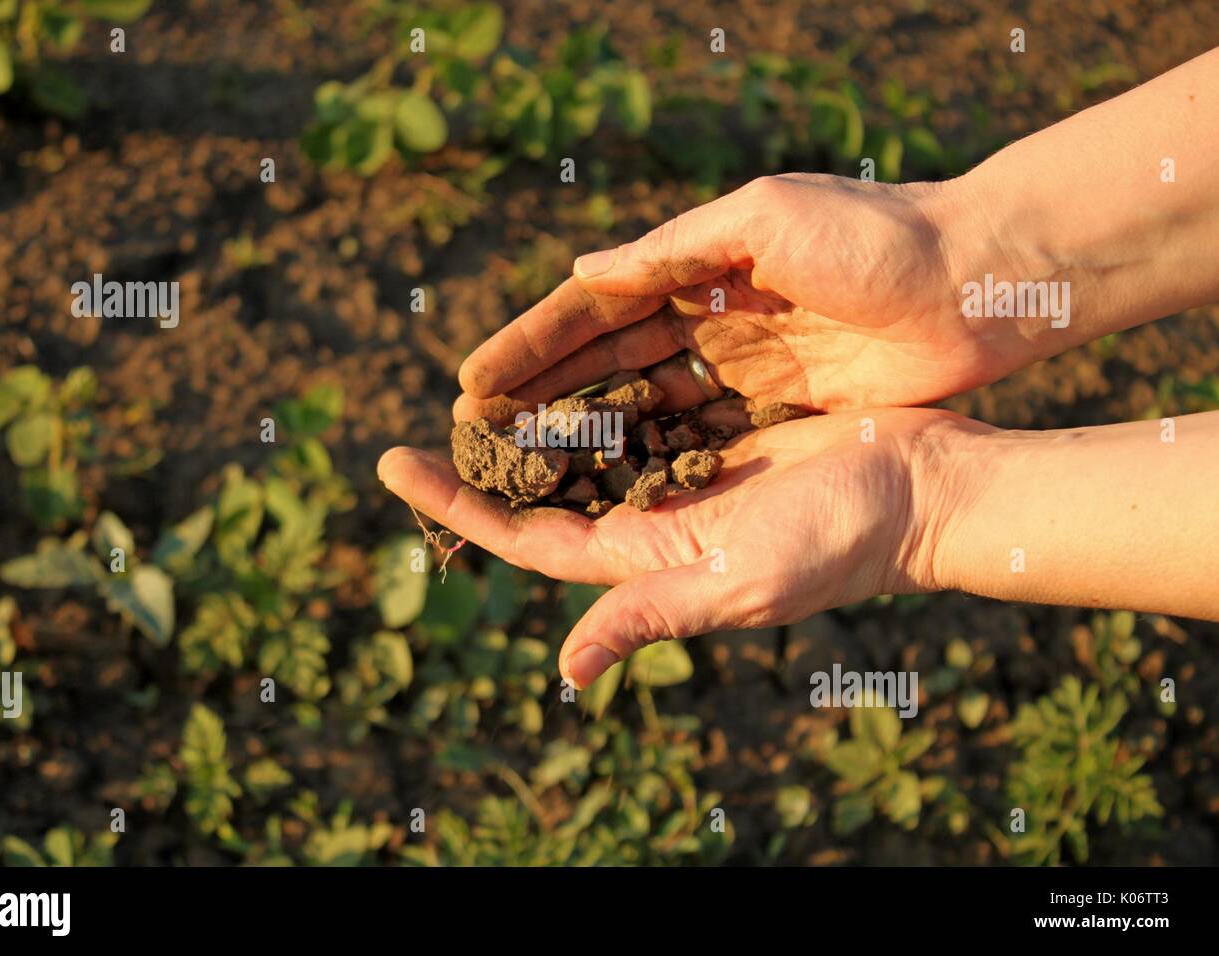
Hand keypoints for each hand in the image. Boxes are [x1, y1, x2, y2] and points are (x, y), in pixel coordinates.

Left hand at [378, 407, 973, 688]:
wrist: (919, 489)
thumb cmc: (838, 542)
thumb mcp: (738, 582)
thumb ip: (650, 616)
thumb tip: (566, 673)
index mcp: (644, 556)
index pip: (526, 536)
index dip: (458, 504)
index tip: (393, 460)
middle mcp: (654, 516)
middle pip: (545, 487)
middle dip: (484, 456)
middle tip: (431, 405)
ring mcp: (686, 471)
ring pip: (588, 440)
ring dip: (534, 413)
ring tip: (481, 376)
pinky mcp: (719, 429)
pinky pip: (643, 402)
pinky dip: (602, 381)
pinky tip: (571, 351)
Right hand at [454, 174, 1002, 422]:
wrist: (981, 281)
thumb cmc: (877, 238)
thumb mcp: (768, 218)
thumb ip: (675, 248)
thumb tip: (583, 273)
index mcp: (698, 264)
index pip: (593, 311)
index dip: (531, 348)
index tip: (472, 384)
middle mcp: (710, 314)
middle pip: (603, 363)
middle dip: (539, 398)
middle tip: (473, 434)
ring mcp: (742, 363)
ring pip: (641, 403)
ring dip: (584, 432)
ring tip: (524, 468)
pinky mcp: (779, 405)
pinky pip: (697, 433)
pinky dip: (652, 453)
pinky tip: (610, 483)